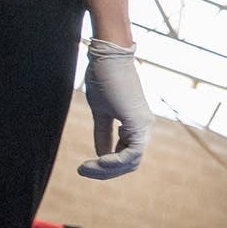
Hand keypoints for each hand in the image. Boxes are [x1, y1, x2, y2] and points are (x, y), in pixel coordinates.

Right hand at [80, 40, 152, 179]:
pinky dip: (116, 161)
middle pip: (130, 163)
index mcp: (136, 126)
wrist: (107, 56)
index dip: (107, 166)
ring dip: (108, 169)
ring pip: (131, 161)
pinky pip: (132, 152)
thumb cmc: (103, 78)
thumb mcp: (101, 112)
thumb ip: (104, 133)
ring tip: (85, 168)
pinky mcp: (138, 122)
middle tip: (82, 170)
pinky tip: (99, 161)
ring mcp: (143, 126)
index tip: (84, 167)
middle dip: (106, 171)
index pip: (127, 156)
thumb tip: (101, 154)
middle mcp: (144, 128)